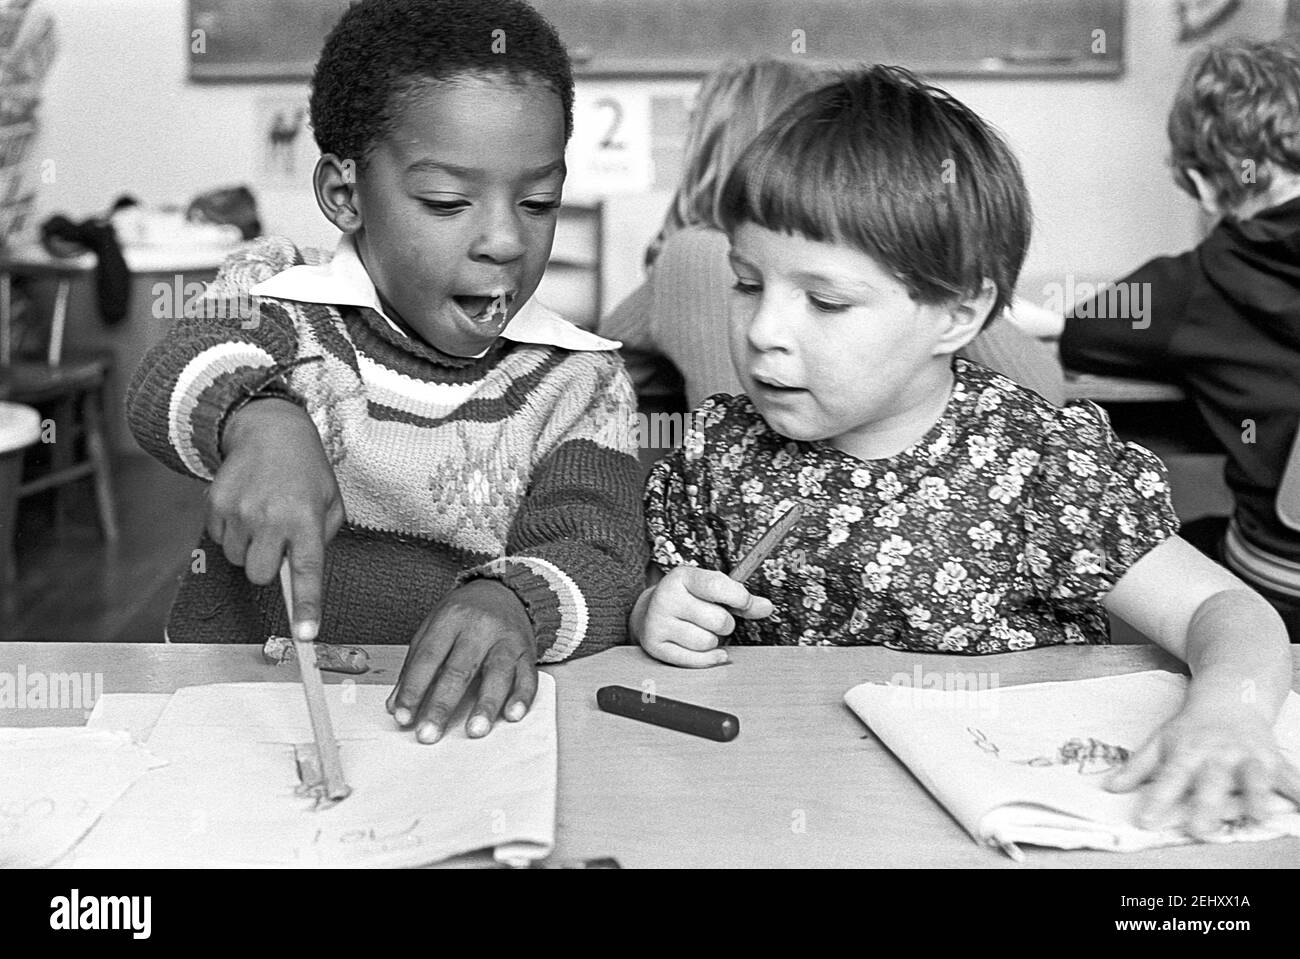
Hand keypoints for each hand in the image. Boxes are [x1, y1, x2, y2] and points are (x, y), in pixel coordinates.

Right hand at [208, 398, 344, 639]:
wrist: (268, 430)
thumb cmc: (305, 470)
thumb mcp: (330, 501)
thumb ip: (320, 539)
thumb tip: (301, 572)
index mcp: (305, 518)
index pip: (307, 571)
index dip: (305, 606)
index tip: (305, 635)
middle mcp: (271, 517)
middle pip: (261, 576)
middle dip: (269, 568)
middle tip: (279, 542)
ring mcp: (239, 512)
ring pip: (239, 560)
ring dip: (251, 548)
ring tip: (263, 517)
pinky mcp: (215, 506)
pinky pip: (220, 540)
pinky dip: (233, 532)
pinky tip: (246, 508)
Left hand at [386, 580, 537, 743]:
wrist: (504, 591)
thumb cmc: (465, 613)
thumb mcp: (433, 628)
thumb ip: (414, 666)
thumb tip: (396, 705)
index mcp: (450, 619)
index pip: (428, 657)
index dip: (414, 689)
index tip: (404, 716)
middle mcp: (480, 628)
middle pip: (460, 669)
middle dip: (443, 705)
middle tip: (430, 734)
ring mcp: (506, 640)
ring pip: (498, 673)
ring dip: (486, 704)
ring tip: (474, 730)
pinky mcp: (527, 652)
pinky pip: (528, 676)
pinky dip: (522, 697)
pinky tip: (512, 715)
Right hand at [632, 565, 773, 667]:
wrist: (649, 612)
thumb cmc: (689, 599)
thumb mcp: (712, 590)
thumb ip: (741, 598)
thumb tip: (767, 607)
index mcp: (682, 577)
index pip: (718, 586)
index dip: (740, 598)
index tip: (744, 603)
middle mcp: (666, 597)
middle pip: (719, 620)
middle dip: (725, 624)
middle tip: (713, 619)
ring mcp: (657, 623)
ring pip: (708, 642)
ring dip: (713, 641)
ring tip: (701, 631)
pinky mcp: (654, 646)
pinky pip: (695, 660)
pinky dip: (708, 658)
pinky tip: (708, 651)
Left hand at [1104, 701, 1299, 837]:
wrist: (1229, 697)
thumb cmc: (1191, 727)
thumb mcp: (1160, 741)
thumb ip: (1138, 767)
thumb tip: (1109, 788)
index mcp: (1187, 752)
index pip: (1169, 777)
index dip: (1157, 799)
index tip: (1146, 821)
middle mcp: (1218, 755)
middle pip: (1212, 780)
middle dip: (1207, 804)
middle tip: (1200, 830)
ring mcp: (1248, 756)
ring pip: (1254, 776)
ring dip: (1257, 794)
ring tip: (1258, 815)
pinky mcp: (1274, 759)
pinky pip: (1291, 776)